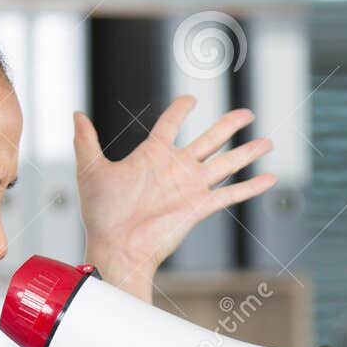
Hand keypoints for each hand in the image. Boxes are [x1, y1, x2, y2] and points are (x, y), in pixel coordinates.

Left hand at [73, 97, 274, 297]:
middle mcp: (176, 169)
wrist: (116, 247)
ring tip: (269, 140)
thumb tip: (76, 114)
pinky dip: (251, 187)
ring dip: (248, 152)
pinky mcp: (200, 207)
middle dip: (228, 125)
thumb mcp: (90, 170)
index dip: (180, 109)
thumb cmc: (101, 215)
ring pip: (226, 163)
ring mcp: (191, 187)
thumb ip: (85, 141)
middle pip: (210, 139)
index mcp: (152, 155)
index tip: (190, 99)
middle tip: (247, 113)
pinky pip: (230, 194)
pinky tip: (270, 178)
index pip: (171, 124)